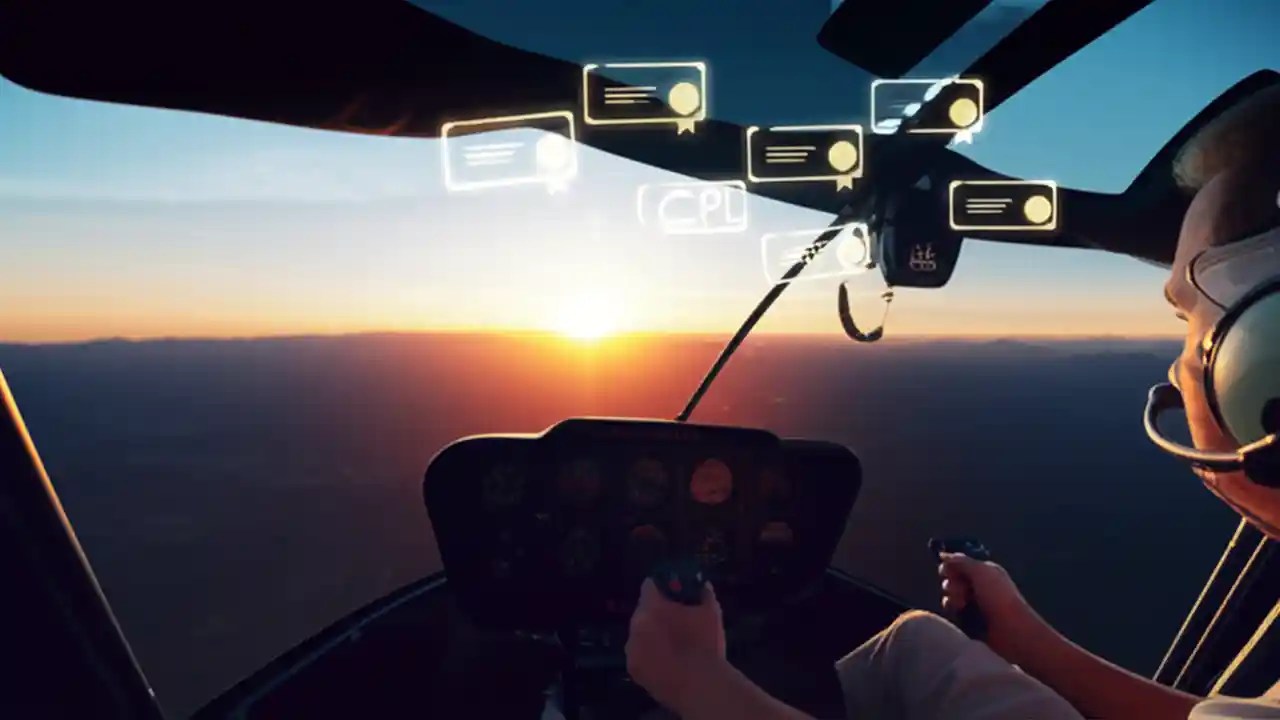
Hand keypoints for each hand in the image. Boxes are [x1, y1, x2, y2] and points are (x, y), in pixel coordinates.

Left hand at [626, 578, 726, 711]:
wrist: (702, 687)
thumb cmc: (707, 645)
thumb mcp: (711, 612)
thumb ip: (702, 594)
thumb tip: (700, 586)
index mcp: (652, 606)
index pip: (649, 586)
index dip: (662, 589)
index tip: (673, 594)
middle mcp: (635, 625)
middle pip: (643, 611)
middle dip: (656, 614)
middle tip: (675, 622)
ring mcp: (631, 648)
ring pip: (639, 634)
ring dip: (650, 636)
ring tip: (672, 647)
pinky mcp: (632, 669)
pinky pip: (639, 655)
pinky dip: (648, 656)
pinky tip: (665, 663)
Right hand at [938, 553, 1040, 660]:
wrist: (1010, 630)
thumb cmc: (999, 597)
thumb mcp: (981, 571)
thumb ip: (961, 561)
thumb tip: (943, 555)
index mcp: (985, 571)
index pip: (960, 563)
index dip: (951, 566)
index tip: (946, 572)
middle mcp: (980, 585)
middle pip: (953, 579)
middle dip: (952, 584)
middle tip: (962, 591)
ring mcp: (974, 603)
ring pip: (951, 595)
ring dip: (952, 598)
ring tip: (962, 605)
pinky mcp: (970, 619)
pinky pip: (953, 610)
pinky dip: (954, 610)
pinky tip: (961, 613)